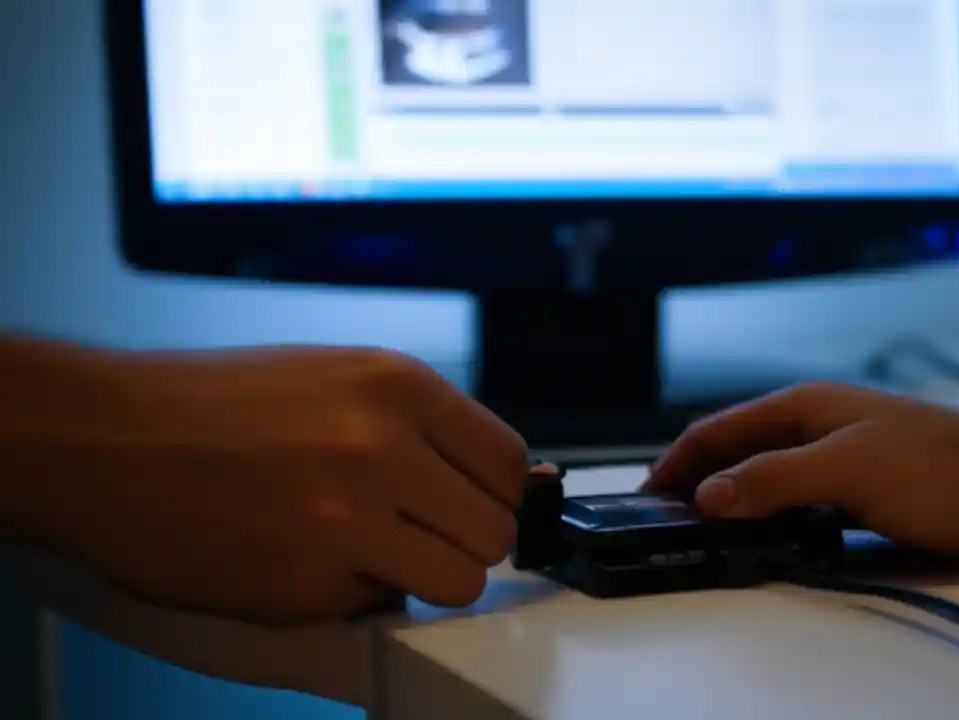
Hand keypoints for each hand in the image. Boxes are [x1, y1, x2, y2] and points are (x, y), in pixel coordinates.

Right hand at [33, 346, 526, 625]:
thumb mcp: (339, 378)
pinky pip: (377, 605)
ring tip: (376, 551)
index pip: (509, 463)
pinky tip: (304, 556)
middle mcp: (382, 450)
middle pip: (495, 529)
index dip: (497, 491)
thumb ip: (428, 428)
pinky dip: (353, 593)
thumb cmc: (215, 405)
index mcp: (398, 386)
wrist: (104, 439)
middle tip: (421, 530)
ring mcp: (345, 522)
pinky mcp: (305, 588)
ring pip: (459, 581)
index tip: (473, 501)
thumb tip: (518, 477)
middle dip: (466, 537)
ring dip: (427, 575)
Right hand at [646, 383, 958, 560]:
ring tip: (708, 534)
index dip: (678, 460)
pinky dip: (773, 515)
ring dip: (736, 499)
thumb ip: (774, 479)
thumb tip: (709, 494)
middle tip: (668, 521)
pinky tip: (771, 539)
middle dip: (699, 479)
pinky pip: (802, 498)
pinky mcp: (868, 487)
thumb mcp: (846, 471)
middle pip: (740, 449)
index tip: (645, 497)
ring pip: (770, 475)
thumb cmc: (943, 470)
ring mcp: (845, 455)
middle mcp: (820, 424)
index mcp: (807, 406)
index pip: (720, 429)